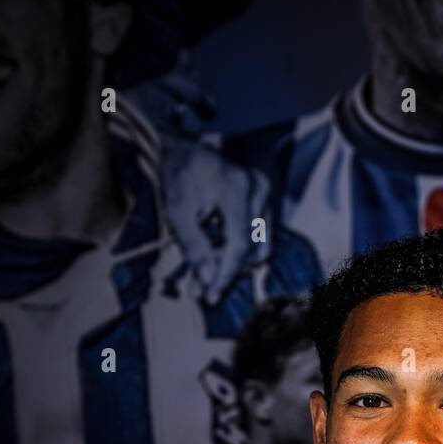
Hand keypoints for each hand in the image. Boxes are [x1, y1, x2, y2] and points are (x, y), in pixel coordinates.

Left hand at [161, 139, 270, 304]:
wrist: (183, 148)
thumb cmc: (178, 177)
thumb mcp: (177, 212)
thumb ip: (194, 247)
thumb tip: (209, 280)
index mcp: (236, 188)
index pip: (239, 244)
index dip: (225, 274)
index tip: (210, 295)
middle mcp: (257, 188)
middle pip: (251, 248)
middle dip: (227, 271)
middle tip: (204, 287)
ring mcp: (264, 191)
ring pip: (260, 245)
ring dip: (236, 263)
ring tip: (211, 267)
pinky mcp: (265, 196)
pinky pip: (262, 235)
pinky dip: (244, 250)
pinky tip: (222, 252)